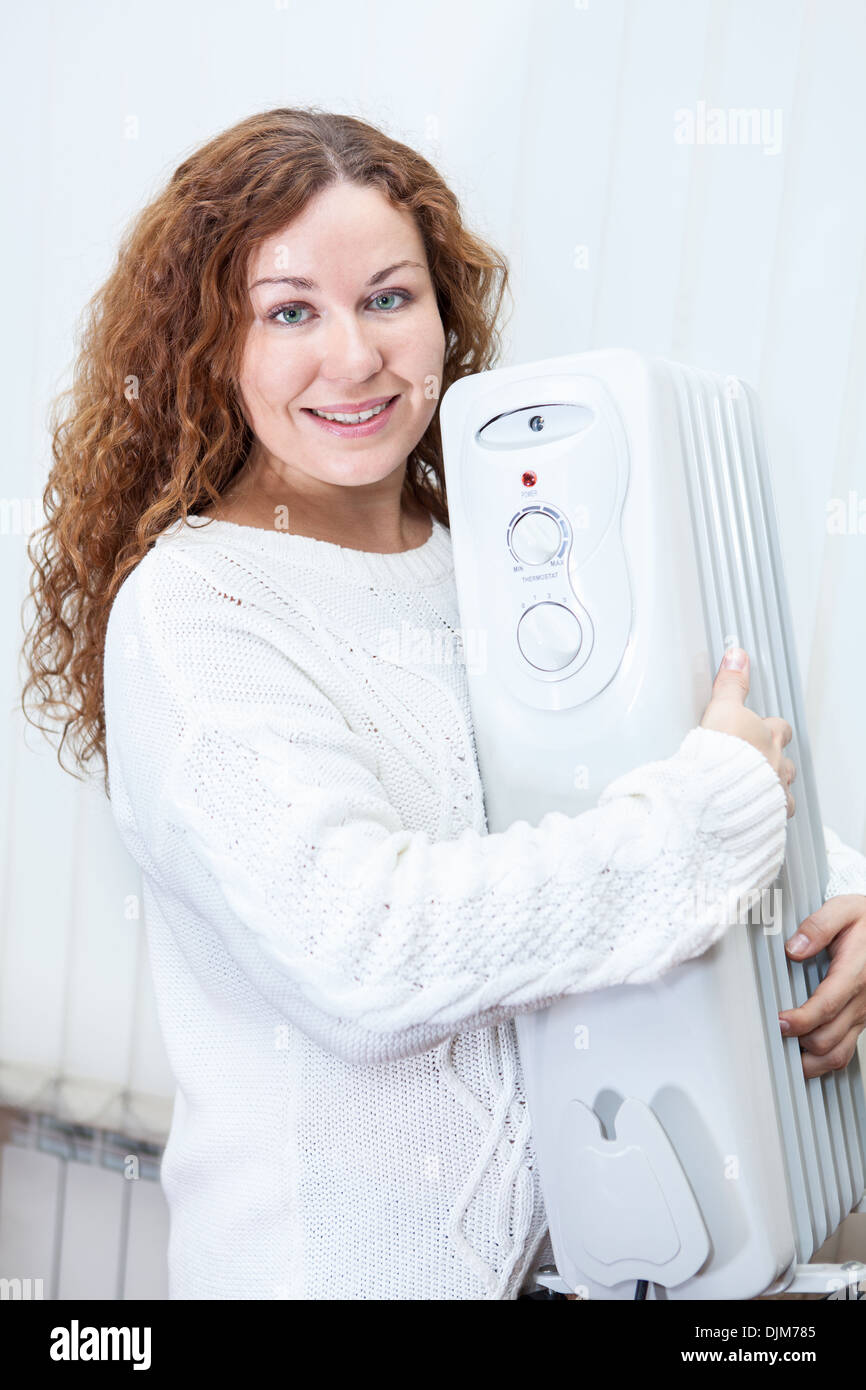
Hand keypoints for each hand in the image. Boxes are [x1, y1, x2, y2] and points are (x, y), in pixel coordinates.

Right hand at [699, 647, 796, 816]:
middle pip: (784, 760)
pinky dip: (763, 814)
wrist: (712, 795)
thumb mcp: (721, 709)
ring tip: (754, 790)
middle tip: (755, 761)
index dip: (770, 728)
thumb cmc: (717, 755)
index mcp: (766, 738)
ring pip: (781, 788)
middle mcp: (775, 765)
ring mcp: (772, 792)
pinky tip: (752, 815)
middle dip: (772, 759)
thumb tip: (736, 657)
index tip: (760, 727)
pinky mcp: (764, 817)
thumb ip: (730, 684)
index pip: (778, 728)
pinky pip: (771, 816)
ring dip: (770, 787)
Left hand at [778, 895, 865, 1077]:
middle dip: (799, 1042)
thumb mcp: (844, 910)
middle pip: (828, 1038)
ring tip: (783, 1053)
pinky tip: (803, 1056)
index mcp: (855, 974)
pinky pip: (844, 1053)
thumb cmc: (865, 921)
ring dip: (810, 1061)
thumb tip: (794, 948)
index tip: (780, 1021)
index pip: (827, 1006)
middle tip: (772, 1033)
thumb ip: (819, 926)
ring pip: (837, 1055)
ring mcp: (861, 1015)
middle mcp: (861, 1001)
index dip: (802, 1020)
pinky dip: (823, 1062)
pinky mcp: (859, 1021)